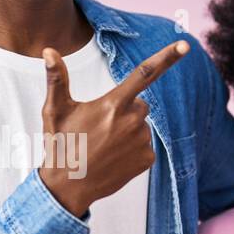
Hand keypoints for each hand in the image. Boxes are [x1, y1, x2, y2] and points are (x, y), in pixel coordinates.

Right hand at [39, 40, 188, 217]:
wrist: (68, 187)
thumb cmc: (61, 146)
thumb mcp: (55, 111)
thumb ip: (57, 78)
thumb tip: (48, 51)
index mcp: (113, 104)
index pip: (144, 73)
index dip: (166, 57)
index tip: (184, 46)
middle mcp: (132, 121)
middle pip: (139, 104)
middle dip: (125, 110)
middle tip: (100, 127)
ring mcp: (141, 141)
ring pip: (141, 126)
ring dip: (127, 131)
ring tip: (104, 146)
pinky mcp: (147, 159)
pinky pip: (144, 146)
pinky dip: (132, 150)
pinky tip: (114, 158)